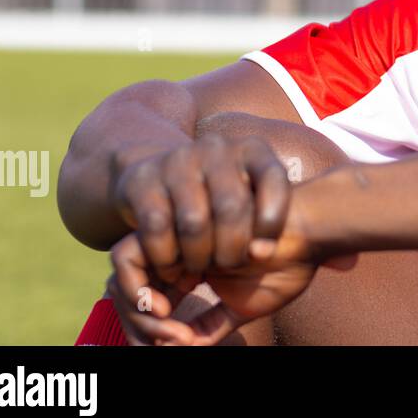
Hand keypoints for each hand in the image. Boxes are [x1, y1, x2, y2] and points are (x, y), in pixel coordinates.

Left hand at [107, 189, 356, 345]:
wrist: (307, 231)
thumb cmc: (286, 264)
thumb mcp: (243, 307)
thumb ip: (210, 327)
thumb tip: (175, 350)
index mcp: (189, 268)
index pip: (148, 300)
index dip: (147, 330)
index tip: (175, 346)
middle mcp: (176, 251)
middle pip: (126, 290)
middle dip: (137, 327)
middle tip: (167, 344)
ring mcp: (171, 237)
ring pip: (121, 276)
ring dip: (137, 313)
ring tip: (171, 333)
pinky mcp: (168, 225)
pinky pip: (128, 258)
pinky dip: (136, 290)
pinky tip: (165, 309)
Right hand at [110, 133, 290, 283]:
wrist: (157, 177)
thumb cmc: (217, 201)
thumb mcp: (250, 203)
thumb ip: (264, 227)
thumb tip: (261, 253)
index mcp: (252, 150)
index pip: (275, 181)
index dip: (272, 222)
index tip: (260, 250)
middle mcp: (216, 148)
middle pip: (231, 207)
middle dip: (231, 250)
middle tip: (226, 267)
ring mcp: (178, 160)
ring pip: (193, 222)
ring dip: (199, 258)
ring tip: (199, 269)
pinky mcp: (142, 180)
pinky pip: (157, 227)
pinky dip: (167, 257)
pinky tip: (172, 267)